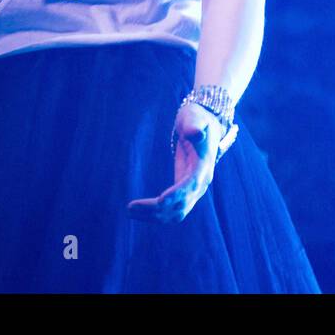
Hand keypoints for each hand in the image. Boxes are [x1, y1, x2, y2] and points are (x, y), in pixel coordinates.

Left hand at [127, 103, 224, 223]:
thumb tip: (196, 133)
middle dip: (157, 210)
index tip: (160, 201)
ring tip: (131, 212)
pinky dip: (156, 214)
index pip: (191, 186)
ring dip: (155, 217)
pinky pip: (172, 210)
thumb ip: (195, 125)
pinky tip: (139, 211)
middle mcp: (200, 183)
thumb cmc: (196, 119)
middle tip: (131, 207)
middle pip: (181, 206)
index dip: (177, 195)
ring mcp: (193, 190)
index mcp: (203, 167)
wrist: (204, 127)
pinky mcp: (184, 191)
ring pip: (176, 213)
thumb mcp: (194, 117)